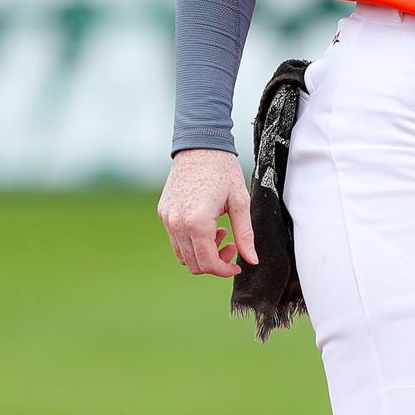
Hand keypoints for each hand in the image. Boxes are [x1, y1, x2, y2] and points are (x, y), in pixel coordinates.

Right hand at [158, 148, 258, 277]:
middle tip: (231, 246)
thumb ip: (245, 234)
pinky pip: (175, 239)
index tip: (237, 265)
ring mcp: (167, 218)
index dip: (224, 270)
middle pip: (193, 264)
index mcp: (197, 222)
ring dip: (202, 253)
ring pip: (182, 255)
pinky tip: (207, 226)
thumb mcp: (240, 201)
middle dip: (215, 263)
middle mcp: (177, 223)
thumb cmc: (223, 169)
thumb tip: (252, 260)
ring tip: (220, 234)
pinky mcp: (163, 212)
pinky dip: (191, 242)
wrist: (200, 144)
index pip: (208, 263)